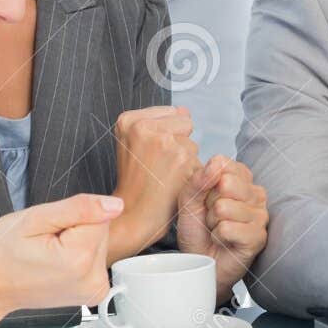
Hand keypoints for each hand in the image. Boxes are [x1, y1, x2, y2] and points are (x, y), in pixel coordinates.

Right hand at [0, 194, 121, 327]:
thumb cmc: (4, 253)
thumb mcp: (35, 218)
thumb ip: (79, 208)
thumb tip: (116, 206)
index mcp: (79, 258)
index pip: (99, 214)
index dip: (72, 216)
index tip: (50, 230)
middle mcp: (92, 279)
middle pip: (101, 230)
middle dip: (75, 229)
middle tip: (46, 242)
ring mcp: (94, 290)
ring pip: (99, 243)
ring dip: (76, 243)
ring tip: (49, 254)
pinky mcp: (94, 293)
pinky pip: (96, 259)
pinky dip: (79, 256)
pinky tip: (57, 265)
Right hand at [109, 106, 201, 259]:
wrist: (132, 216)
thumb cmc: (135, 184)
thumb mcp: (134, 145)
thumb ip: (158, 123)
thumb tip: (184, 110)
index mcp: (128, 120)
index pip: (171, 111)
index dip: (165, 134)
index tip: (150, 153)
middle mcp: (144, 126)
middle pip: (184, 123)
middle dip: (177, 142)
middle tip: (157, 165)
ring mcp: (163, 141)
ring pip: (192, 143)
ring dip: (184, 160)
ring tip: (163, 175)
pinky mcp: (181, 157)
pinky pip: (199, 159)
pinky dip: (191, 173)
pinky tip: (173, 183)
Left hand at [176, 155, 269, 301]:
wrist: (199, 262)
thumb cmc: (197, 230)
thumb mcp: (189, 200)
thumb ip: (198, 179)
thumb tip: (216, 163)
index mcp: (242, 179)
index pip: (223, 164)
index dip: (206, 183)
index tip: (206, 199)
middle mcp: (256, 194)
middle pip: (225, 184)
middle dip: (210, 203)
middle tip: (211, 217)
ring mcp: (260, 216)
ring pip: (224, 207)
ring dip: (213, 222)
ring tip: (217, 230)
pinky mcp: (258, 237)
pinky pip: (227, 227)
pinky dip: (217, 236)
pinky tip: (223, 241)